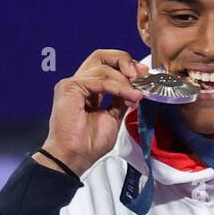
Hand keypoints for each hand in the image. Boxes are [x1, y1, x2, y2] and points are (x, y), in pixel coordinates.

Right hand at [35, 49, 145, 176]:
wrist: (75, 158)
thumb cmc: (88, 145)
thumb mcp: (113, 118)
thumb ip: (120, 100)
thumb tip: (135, 89)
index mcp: (88, 89)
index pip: (107, 65)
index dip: (126, 66)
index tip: (143, 76)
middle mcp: (79, 83)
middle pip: (102, 56)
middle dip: (125, 61)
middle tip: (141, 75)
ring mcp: (73, 84)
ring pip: (104, 68)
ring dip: (125, 81)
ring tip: (137, 95)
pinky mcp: (70, 88)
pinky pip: (99, 80)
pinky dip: (117, 87)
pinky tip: (128, 96)